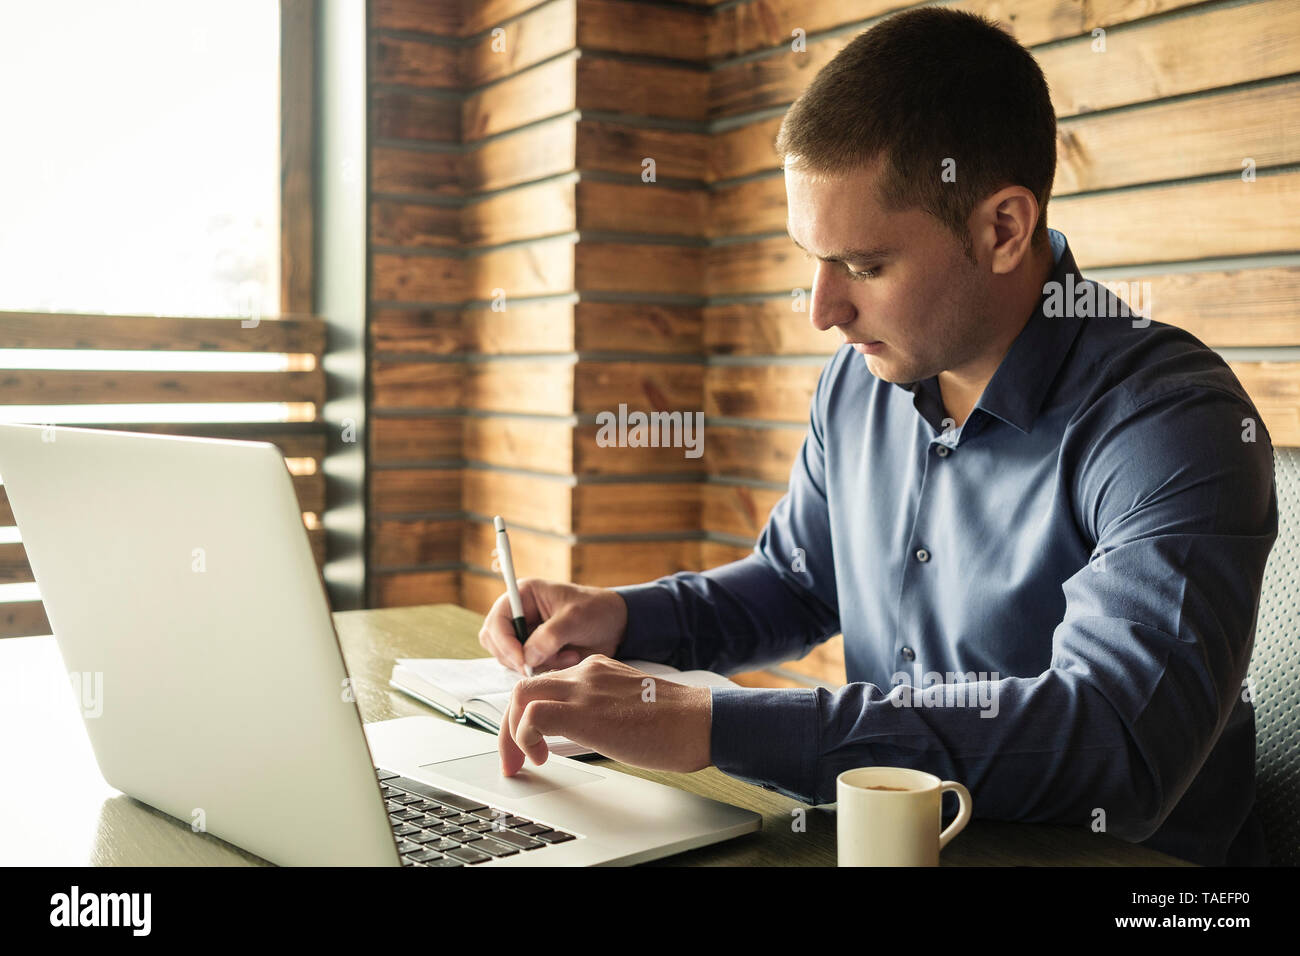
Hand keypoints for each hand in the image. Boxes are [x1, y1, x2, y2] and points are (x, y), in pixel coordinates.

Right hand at [477, 578, 628, 674]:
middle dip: (517, 656)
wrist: (617, 626)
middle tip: (539, 663)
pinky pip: (527, 667)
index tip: (522, 660)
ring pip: (510, 658)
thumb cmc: (597, 610)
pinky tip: (568, 659)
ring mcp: (526, 634)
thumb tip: (527, 657)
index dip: (504, 642)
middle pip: (496, 642)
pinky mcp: (535, 651)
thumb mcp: (575, 618)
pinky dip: (544, 668)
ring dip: (535, 663)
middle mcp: (520, 614)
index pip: (497, 620)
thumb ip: (550, 636)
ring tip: (566, 656)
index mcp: (524, 595)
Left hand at [497, 655, 711, 774]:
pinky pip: (534, 716)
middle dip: (507, 725)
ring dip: (511, 733)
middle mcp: (585, 673)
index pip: (544, 684)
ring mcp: (584, 689)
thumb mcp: (628, 706)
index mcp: (596, 670)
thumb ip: (601, 709)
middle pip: (524, 687)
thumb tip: (578, 734)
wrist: (699, 721)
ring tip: (522, 762)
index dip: (526, 715)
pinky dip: (525, 737)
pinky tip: (541, 757)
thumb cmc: (674, 722)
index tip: (527, 744)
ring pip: (521, 696)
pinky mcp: (585, 712)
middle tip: (512, 760)